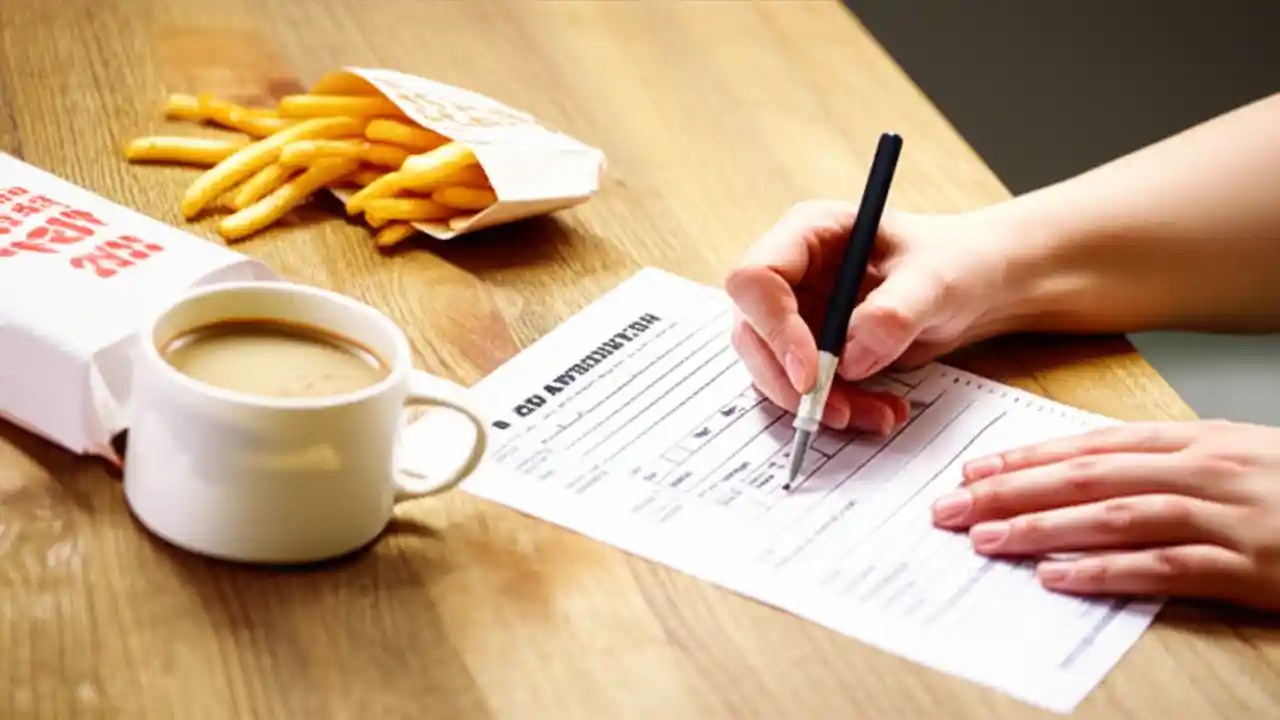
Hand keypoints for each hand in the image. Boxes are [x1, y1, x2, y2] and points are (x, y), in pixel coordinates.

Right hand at [725, 200, 1026, 433]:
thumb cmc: (955, 262)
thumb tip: (851, 358)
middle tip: (837, 412)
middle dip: (791, 381)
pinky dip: (839, 407)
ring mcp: (796, 311)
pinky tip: (880, 411)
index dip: (773, 328)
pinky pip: (804, 388)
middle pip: (753, 332)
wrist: (973, 286)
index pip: (755, 279)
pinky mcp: (809, 348)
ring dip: (820, 403)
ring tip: (879, 415)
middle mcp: (791, 272)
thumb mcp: (937, 280)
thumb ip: (896, 312)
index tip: (811, 374)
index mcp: (807, 234)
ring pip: (775, 368)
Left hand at [931, 420, 1279, 610]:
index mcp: (1196, 441)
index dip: (1027, 457)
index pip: (1091, 445)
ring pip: (1114, 516)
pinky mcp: (1248, 564)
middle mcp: (1204, 469)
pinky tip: (1057, 578)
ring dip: (1042, 528)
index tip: (973, 469)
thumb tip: (1086, 477)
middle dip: (1012, 491)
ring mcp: (1226, 515)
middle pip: (1088, 477)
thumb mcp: (1233, 460)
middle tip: (952, 506)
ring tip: (986, 538)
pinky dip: (1105, 572)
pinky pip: (1164, 567)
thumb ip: (1165, 464)